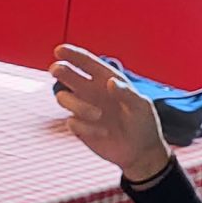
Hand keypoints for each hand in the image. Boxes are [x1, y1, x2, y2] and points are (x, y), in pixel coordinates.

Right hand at [50, 44, 172, 182]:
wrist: (139, 152)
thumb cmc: (144, 124)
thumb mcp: (141, 106)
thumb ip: (127, 93)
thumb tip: (110, 82)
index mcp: (106, 80)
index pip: (86, 62)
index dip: (72, 54)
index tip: (59, 50)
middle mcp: (91, 91)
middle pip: (65, 74)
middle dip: (60, 70)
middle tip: (58, 71)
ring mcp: (83, 108)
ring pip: (63, 97)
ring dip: (77, 105)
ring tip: (98, 115)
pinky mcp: (79, 127)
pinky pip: (71, 121)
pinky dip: (85, 127)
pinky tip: (103, 133)